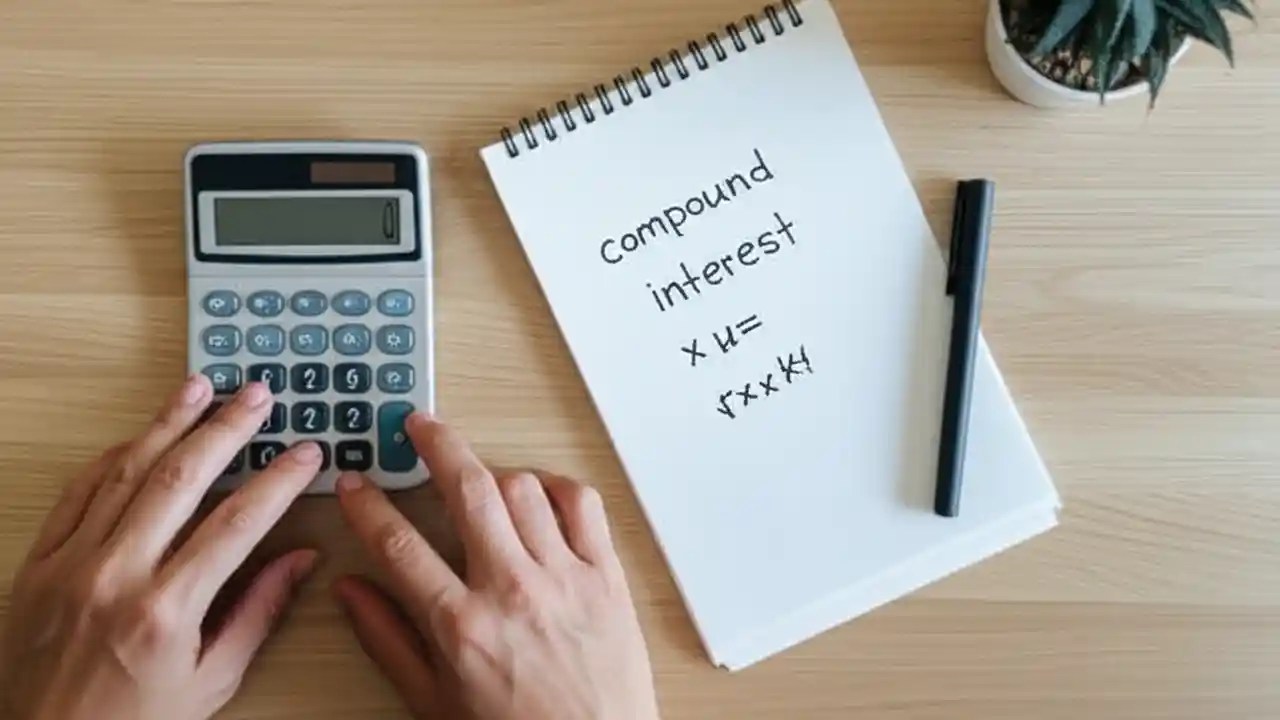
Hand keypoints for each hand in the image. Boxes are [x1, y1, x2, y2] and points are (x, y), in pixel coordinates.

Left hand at [0, 377, 321, 719]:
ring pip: (126, 472)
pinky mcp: (39, 564)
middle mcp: (116, 578)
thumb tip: (301, 560)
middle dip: (225, 429)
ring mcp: (71, 565)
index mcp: (167, 612)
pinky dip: (111, 457)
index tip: (306, 453)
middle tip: (257, 396)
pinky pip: (77, 493)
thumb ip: (257, 614)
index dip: (277, 482)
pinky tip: (140, 434)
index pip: (237, 525)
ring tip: (201, 387)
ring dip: (168, 423)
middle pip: (180, 480)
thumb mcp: (210, 682)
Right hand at [332, 413, 658, 719]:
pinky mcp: (607, 577)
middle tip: (418, 425)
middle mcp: (512, 591)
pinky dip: (558, 487)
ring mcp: (564, 578)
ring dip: (494, 473)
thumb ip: (389, 640)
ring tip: (479, 476)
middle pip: (468, 490)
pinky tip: (540, 494)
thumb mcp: (433, 702)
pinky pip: (583, 505)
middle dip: (436, 444)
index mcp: (461, 626)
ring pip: (523, 488)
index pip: (400, 544)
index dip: (368, 505)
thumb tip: (350, 590)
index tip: (354, 483)